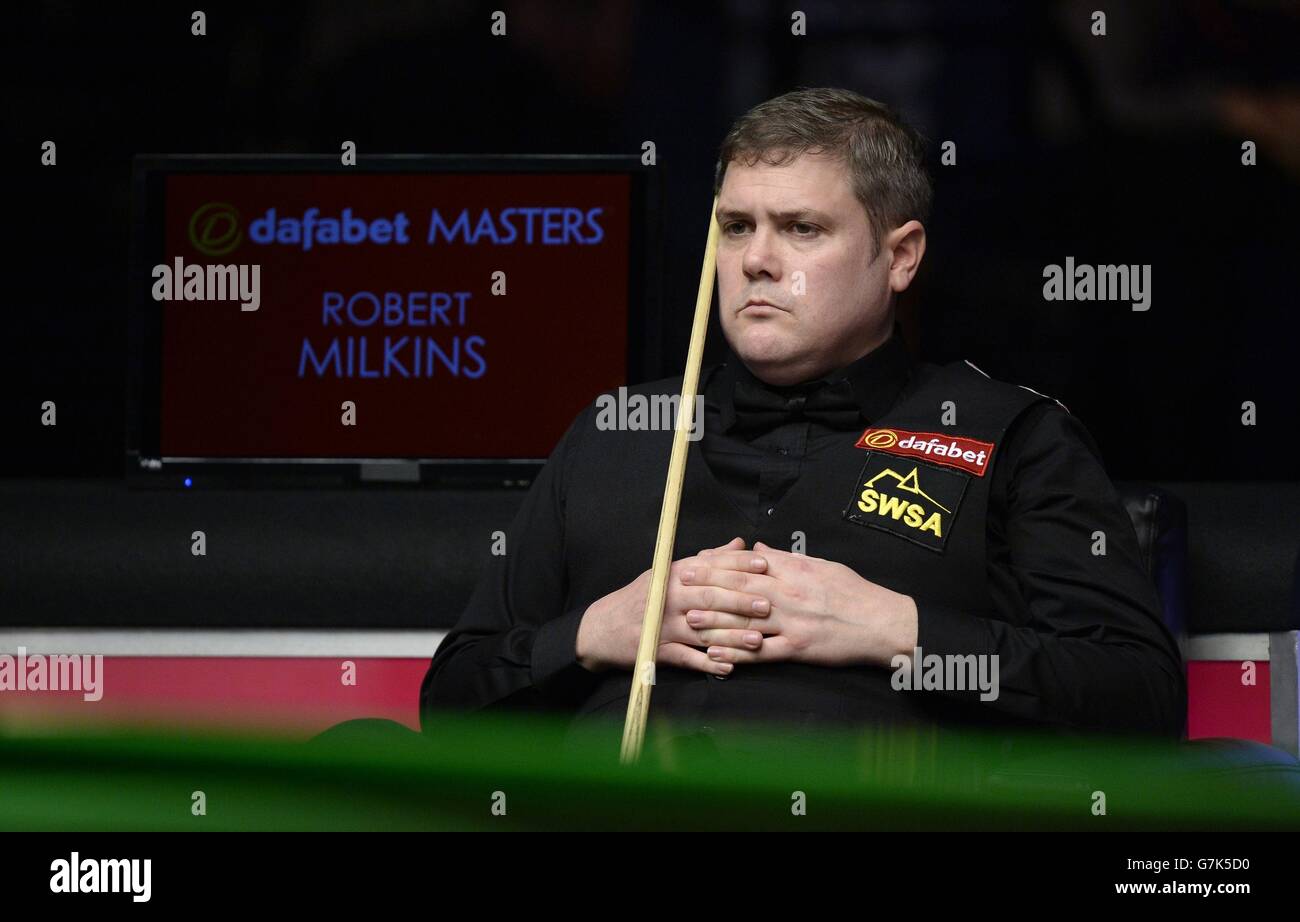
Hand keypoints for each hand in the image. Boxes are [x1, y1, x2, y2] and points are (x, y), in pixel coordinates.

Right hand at [575, 537, 772, 675]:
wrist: (602, 628)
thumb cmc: (642, 598)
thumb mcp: (670, 573)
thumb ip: (709, 559)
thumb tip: (739, 543)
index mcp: (673, 574)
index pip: (711, 566)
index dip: (738, 565)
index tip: (764, 565)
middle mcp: (668, 596)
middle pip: (709, 597)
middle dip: (740, 601)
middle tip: (767, 605)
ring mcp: (663, 624)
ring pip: (703, 629)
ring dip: (731, 636)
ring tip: (757, 640)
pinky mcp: (657, 649)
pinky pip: (686, 658)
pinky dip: (707, 663)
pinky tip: (728, 667)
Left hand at [679, 541, 917, 667]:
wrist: (882, 622)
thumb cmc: (854, 592)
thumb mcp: (821, 565)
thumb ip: (786, 558)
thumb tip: (758, 546)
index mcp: (794, 570)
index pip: (747, 564)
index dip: (717, 563)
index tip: (694, 561)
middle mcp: (789, 594)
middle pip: (739, 589)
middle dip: (706, 586)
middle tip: (679, 585)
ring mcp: (792, 623)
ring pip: (745, 620)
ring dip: (713, 620)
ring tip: (688, 619)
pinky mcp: (798, 648)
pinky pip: (760, 653)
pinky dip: (736, 654)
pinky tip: (715, 655)